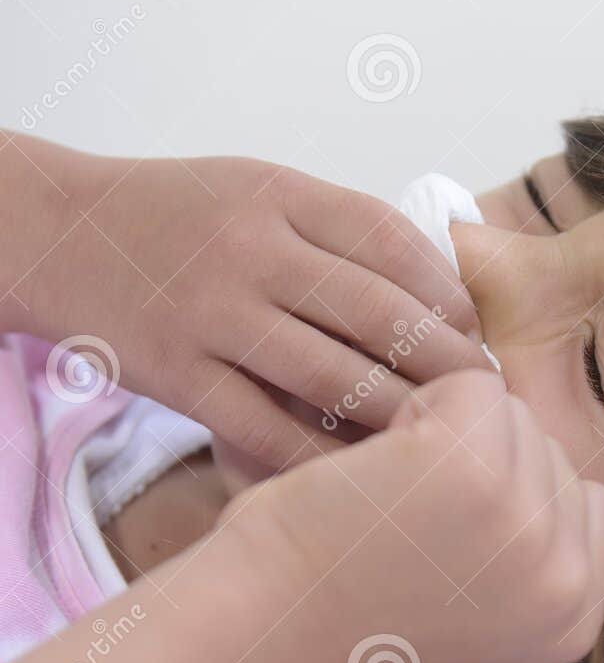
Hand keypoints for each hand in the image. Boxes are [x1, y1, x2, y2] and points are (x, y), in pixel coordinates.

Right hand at [15, 141, 491, 466]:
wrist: (64, 237)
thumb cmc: (178, 217)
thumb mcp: (258, 191)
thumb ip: (336, 229)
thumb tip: (437, 287)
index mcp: (281, 195)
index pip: (391, 241)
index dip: (446, 292)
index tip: (475, 331)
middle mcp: (253, 250)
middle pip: (377, 312)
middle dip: (442, 360)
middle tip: (480, 397)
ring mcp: (214, 314)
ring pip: (333, 376)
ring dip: (397, 414)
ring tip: (438, 439)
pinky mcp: (180, 375)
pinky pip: (267, 426)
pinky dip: (320, 453)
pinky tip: (359, 472)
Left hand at [228, 370, 603, 662]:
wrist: (265, 631)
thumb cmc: (348, 628)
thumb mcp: (475, 643)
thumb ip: (533, 586)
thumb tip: (568, 507)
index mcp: (573, 622)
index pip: (589, 505)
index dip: (519, 496)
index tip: (450, 529)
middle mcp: (564, 581)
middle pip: (552, 453)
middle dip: (483, 465)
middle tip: (408, 524)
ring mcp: (525, 526)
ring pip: (514, 414)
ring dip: (446, 435)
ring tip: (391, 497)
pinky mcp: (473, 470)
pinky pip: (472, 384)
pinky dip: (417, 407)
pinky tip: (375, 467)